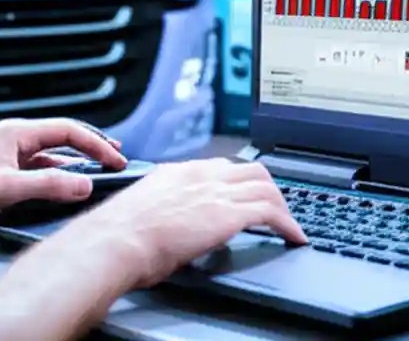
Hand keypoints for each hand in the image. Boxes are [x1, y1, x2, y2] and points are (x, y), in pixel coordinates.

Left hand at [0, 117, 127, 230]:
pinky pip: (38, 169)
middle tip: (115, 158)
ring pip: (51, 155)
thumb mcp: (6, 189)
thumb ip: (48, 186)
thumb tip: (84, 185)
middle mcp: (13, 139)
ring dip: (75, 163)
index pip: (68, 130)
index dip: (96, 144)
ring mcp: (7, 155)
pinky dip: (57, 176)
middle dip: (91, 147)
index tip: (115, 159)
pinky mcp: (1, 172)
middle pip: (63, 138)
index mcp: (16, 133)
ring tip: (97, 172)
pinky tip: (64, 187)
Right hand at [42, 158, 307, 287]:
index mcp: (177, 172)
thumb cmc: (117, 235)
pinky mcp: (228, 213)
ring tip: (290, 224)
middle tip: (277, 207)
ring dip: (283, 206)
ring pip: (266, 186)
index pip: (220, 167)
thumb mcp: (142, 212)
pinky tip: (293, 236)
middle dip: (268, 188)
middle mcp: (199, 175)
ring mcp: (215, 191)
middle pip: (249, 170)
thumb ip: (161, 211)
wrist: (114, 241)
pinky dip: (288, 224)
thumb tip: (169, 227)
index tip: (246, 194)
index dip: (239, 181)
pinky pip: (271, 211)